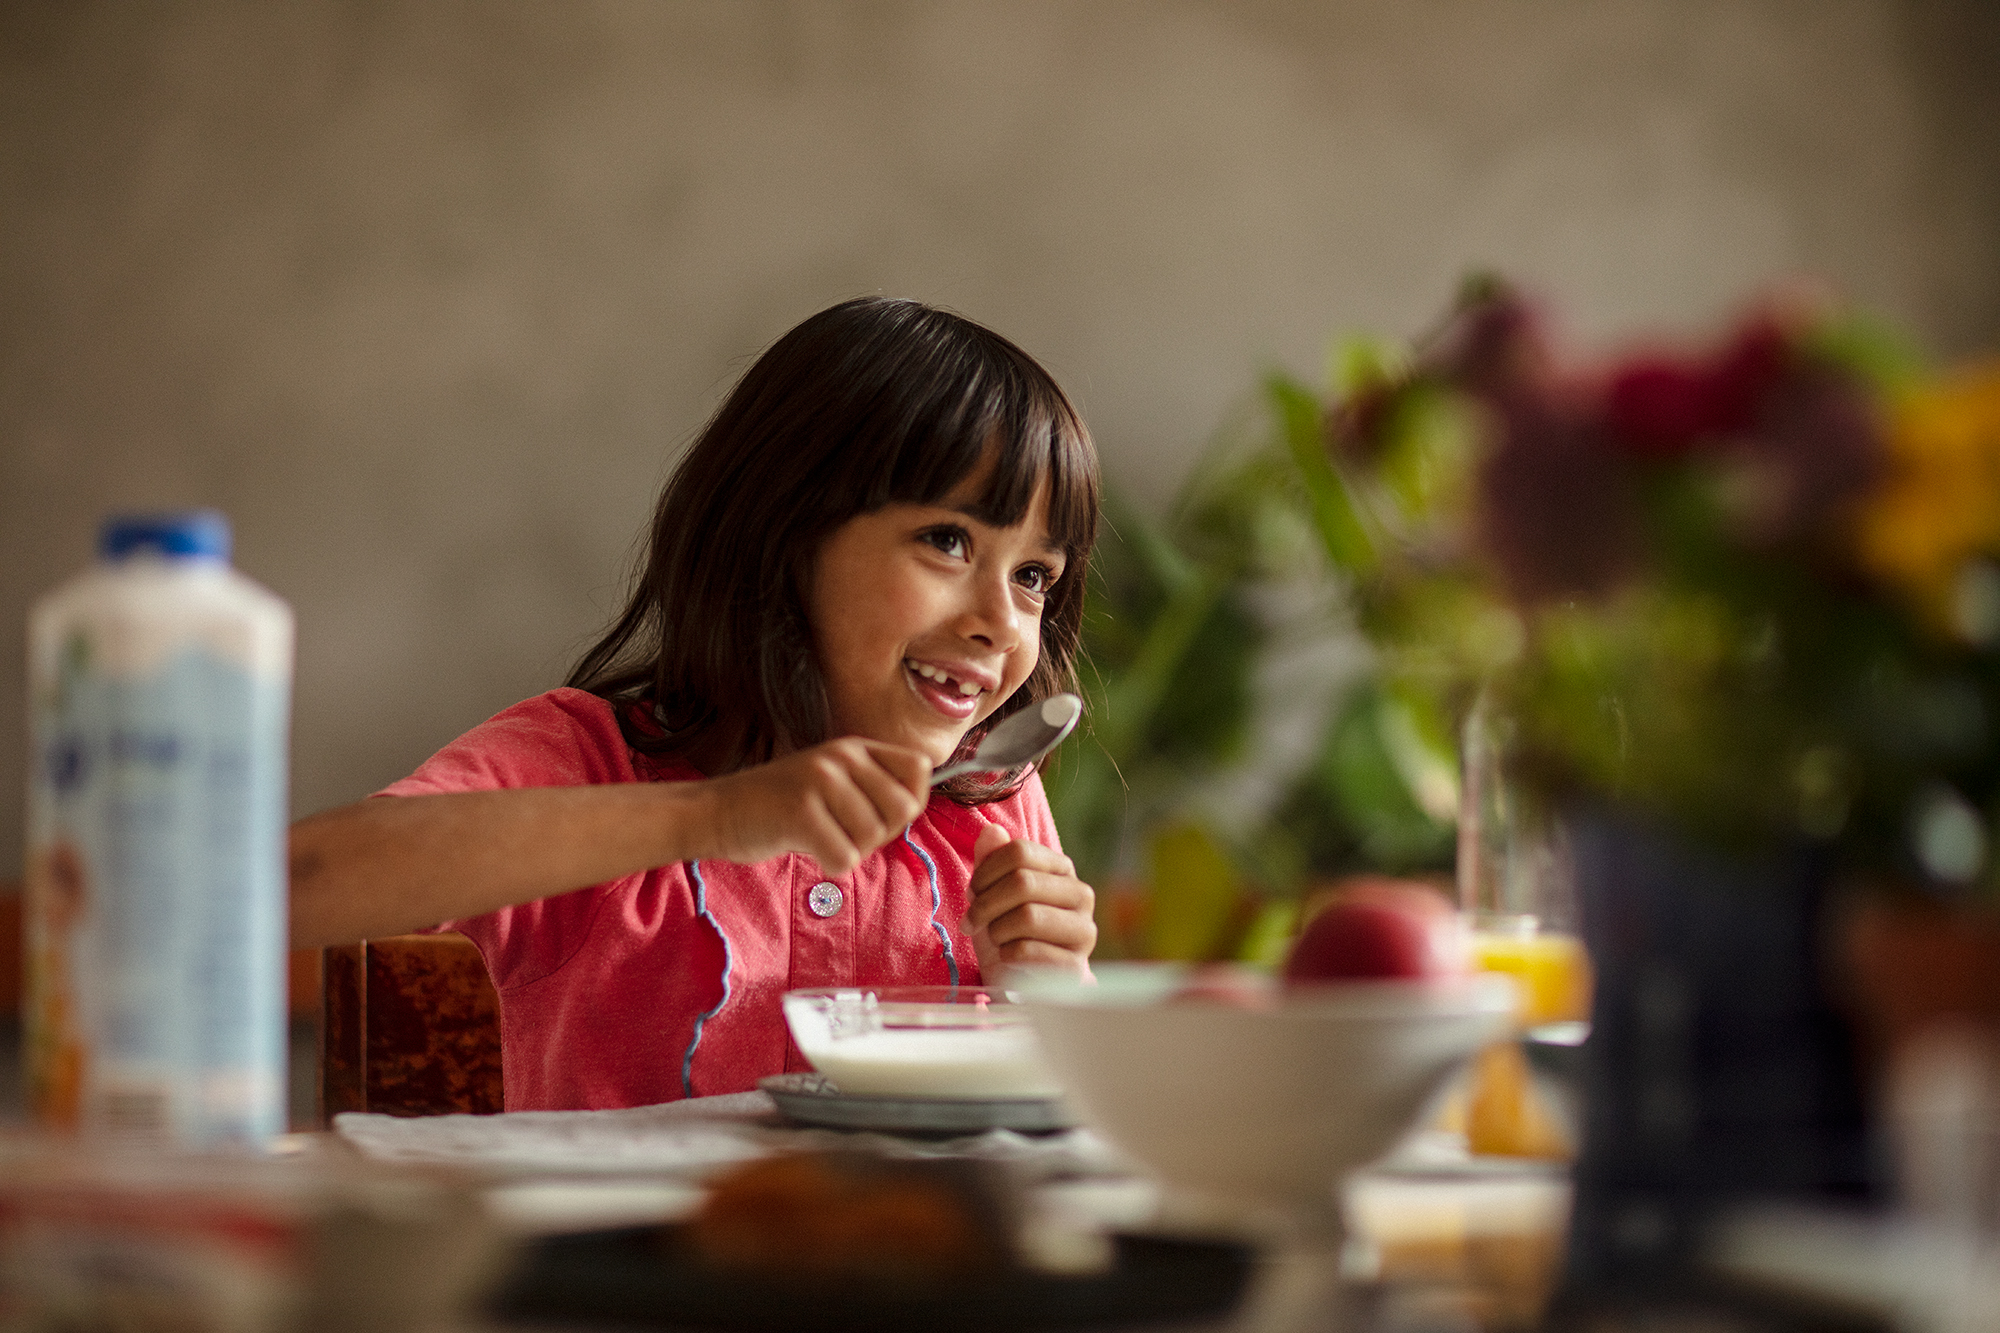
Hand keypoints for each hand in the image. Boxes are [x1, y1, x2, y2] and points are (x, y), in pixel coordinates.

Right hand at [698, 738, 929, 873]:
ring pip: (872, 838)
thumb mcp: (831, 782)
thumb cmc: (780, 808)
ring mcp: (820, 780)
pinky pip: (845, 857)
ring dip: (848, 849)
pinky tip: (804, 846)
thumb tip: (914, 805)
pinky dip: (828, 864)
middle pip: (903, 809)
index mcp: (854, 748)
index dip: (910, 802)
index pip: (920, 769)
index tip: (879, 816)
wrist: (716, 811)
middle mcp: (841, 757)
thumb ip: (871, 789)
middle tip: (844, 833)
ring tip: (817, 836)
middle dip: (880, 834)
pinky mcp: (801, 811)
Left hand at [962, 823, 1096, 980]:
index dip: (986, 871)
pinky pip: (1028, 951)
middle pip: (1022, 882)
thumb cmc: (1008, 930)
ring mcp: (1083, 931)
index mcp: (1062, 869)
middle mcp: (1080, 895)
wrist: (1024, 979)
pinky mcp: (1075, 966)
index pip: (1019, 851)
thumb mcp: (993, 892)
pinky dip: (1006, 955)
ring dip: (996, 930)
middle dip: (985, 903)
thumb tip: (992, 831)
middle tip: (971, 920)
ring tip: (995, 939)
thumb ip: (992, 859)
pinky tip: (1008, 958)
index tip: (972, 892)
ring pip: (1027, 916)